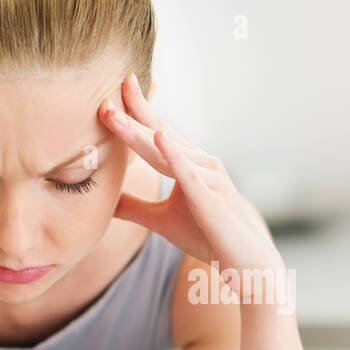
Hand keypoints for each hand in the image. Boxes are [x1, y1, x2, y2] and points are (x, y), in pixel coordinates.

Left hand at [99, 74, 282, 291]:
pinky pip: (189, 173)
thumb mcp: (161, 221)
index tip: (112, 87)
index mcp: (186, 163)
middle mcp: (199, 162)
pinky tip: (158, 139)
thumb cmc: (207, 236)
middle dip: (132, 111)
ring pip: (166, 150)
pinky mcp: (211, 198)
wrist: (246, 262)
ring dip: (139, 132)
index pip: (155, 130)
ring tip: (114, 115)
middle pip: (158, 132)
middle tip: (109, 89)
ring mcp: (207, 177)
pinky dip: (173, 155)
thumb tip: (103, 200)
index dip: (135, 109)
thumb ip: (134, 207)